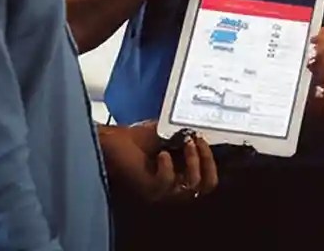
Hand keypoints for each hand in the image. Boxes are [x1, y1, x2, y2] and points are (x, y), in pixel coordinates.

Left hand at [98, 121, 218, 202]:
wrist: (113, 141)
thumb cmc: (138, 138)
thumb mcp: (169, 134)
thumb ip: (186, 136)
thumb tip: (204, 132)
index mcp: (182, 177)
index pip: (209, 181)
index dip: (211, 161)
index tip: (202, 139)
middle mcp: (175, 188)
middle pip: (207, 186)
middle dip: (207, 162)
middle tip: (198, 143)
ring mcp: (162, 192)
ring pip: (191, 186)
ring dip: (193, 162)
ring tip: (185, 143)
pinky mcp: (148, 190)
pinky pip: (167, 184)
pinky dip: (168, 168)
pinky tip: (162, 155)